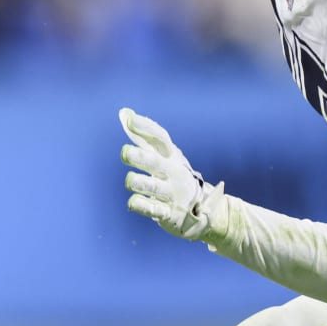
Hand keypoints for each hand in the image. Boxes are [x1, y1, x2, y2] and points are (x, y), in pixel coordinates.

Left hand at [118, 108, 226, 240]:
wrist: (203, 209)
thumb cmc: (173, 174)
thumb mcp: (163, 155)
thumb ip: (142, 137)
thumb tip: (123, 112)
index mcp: (172, 156)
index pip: (160, 139)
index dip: (146, 128)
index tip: (129, 120)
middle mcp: (173, 173)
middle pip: (156, 163)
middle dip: (141, 157)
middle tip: (124, 152)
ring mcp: (173, 193)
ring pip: (154, 187)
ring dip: (141, 182)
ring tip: (129, 180)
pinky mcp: (169, 213)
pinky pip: (154, 209)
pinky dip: (142, 205)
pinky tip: (132, 202)